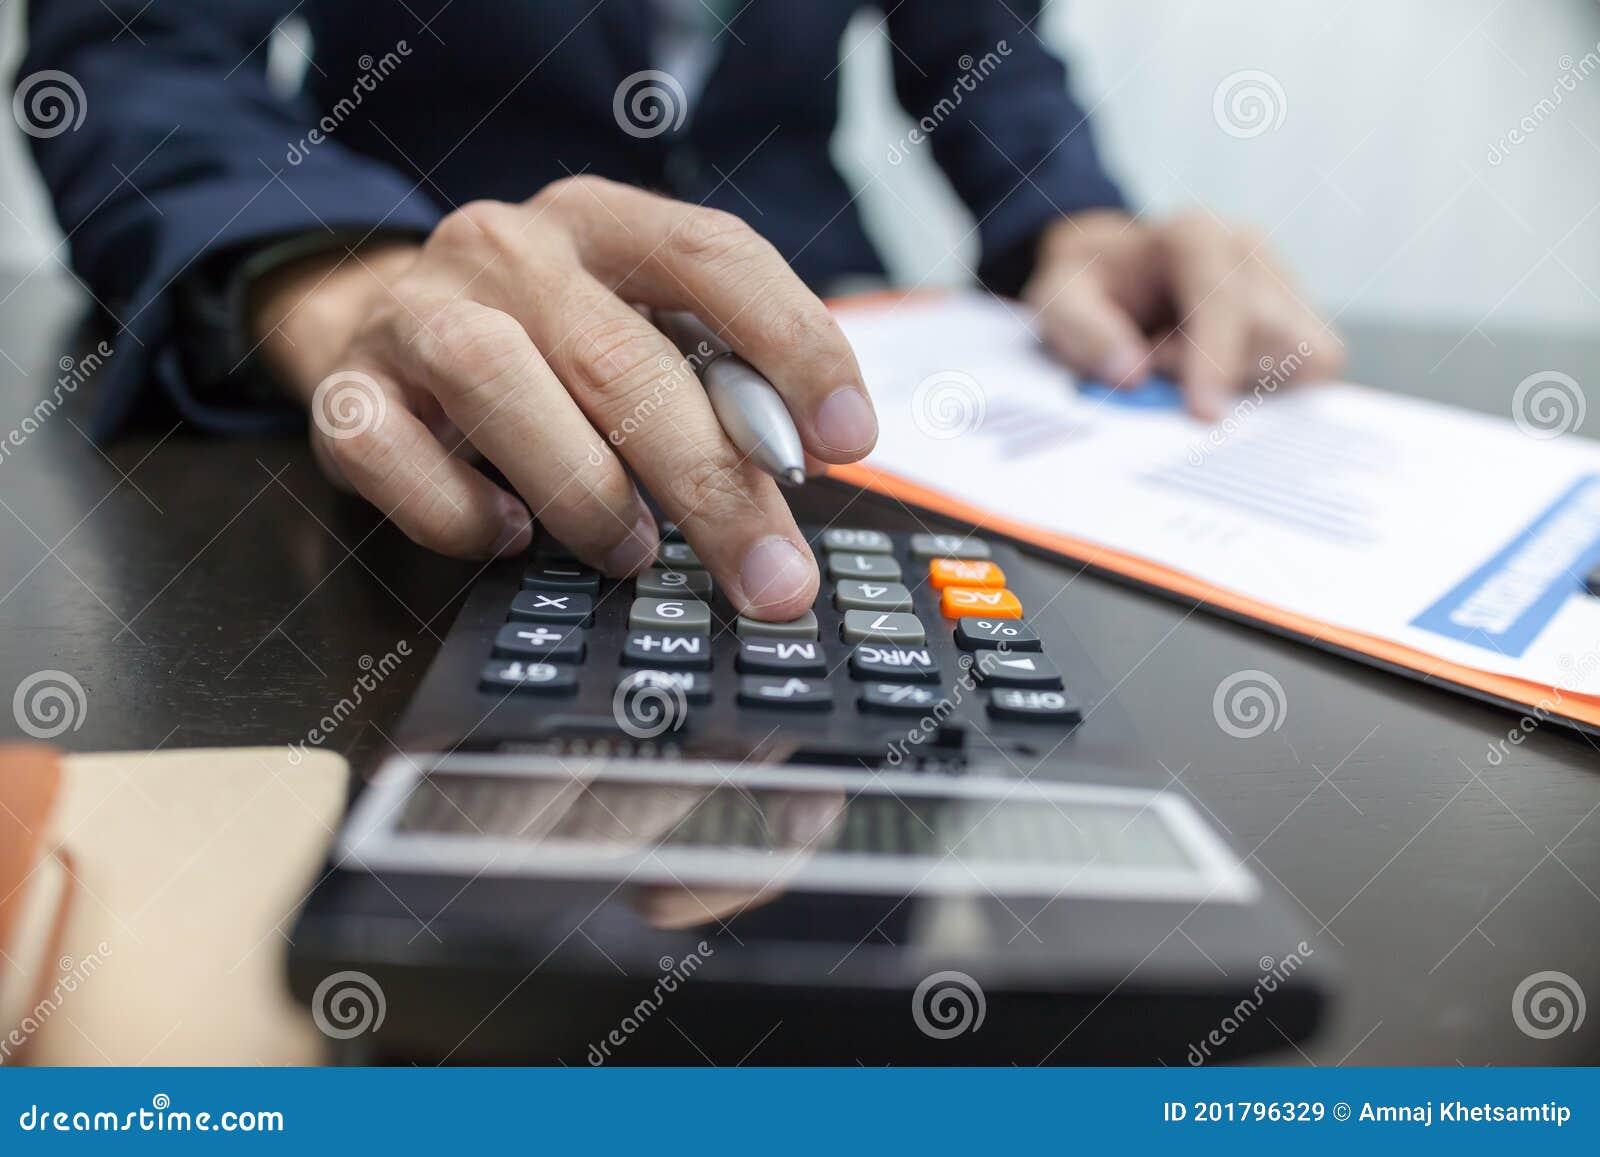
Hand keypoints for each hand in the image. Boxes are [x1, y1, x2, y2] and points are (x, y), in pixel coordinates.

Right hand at [249, 177, 879, 619]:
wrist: (377, 318)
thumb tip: (804, 464)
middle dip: (714, 485)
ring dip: (584, 489)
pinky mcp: (347, 390)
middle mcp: (509, 250)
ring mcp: (417, 313)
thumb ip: (716, 381)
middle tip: (772, 579)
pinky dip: (460, 511)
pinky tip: (508, 536)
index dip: (793, 345)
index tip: (849, 440)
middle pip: (622, 357)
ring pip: (499, 384)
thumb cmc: (545, 344)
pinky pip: (394, 455)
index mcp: (604, 223)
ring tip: (632, 551)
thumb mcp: (638, 331)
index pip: (714, 256)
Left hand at [1021, 209, 1343, 418]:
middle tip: (1160, 368)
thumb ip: (1085, 332)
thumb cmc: (1088, 285)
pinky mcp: (1298, 315)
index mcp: (1194, 237)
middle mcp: (1247, 251)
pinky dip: (1270, 387)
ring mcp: (1280, 281)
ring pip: (1307, 354)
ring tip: (1190, 369)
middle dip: (1219, 373)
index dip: (1217, 359)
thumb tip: (1131, 374)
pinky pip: (1314, 367)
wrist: (1113, 268)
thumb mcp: (1058, 301)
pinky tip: (1222, 379)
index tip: (1203, 413)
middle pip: (1272, 332)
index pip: (1224, 298)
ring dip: (1249, 382)